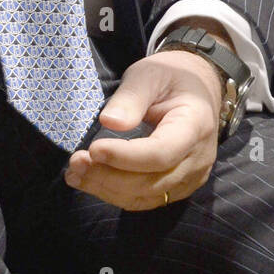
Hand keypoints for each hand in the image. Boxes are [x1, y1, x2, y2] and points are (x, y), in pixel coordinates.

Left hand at [63, 49, 221, 209]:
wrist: (196, 88)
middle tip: (75, 162)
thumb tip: (108, 122)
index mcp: (195, 126)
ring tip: (75, 174)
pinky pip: (146, 199)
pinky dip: (116, 194)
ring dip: (107, 189)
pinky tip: (91, 181)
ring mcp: (190, 177)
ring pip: (146, 196)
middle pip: (151, 181)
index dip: (125, 157)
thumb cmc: (171, 77)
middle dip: (109, 176)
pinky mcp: (178, 187)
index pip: (161, 153)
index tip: (93, 149)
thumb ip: (131, 97)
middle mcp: (198, 159)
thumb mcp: (149, 74)